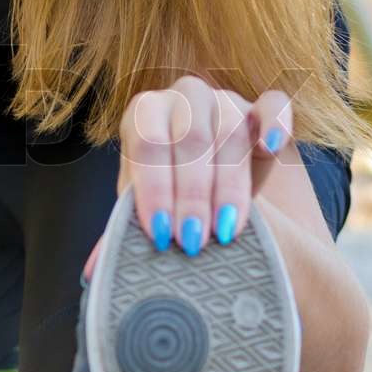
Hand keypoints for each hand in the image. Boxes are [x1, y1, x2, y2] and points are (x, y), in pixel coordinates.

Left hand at [83, 78, 291, 279]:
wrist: (210, 170)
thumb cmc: (169, 186)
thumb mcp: (146, 203)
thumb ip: (123, 230)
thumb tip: (95, 273)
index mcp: (144, 113)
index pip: (148, 143)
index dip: (154, 189)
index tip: (159, 234)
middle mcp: (183, 98)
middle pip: (190, 138)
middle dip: (190, 196)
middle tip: (192, 242)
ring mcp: (224, 99)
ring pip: (230, 130)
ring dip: (228, 184)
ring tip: (225, 229)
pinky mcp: (262, 109)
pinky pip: (274, 105)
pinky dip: (276, 123)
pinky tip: (271, 148)